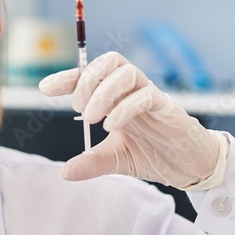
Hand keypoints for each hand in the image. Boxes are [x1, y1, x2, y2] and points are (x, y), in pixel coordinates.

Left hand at [39, 52, 227, 188]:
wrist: (189, 168)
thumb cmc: (155, 155)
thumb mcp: (116, 160)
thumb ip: (91, 163)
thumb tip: (63, 172)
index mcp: (118, 97)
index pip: (91, 76)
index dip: (68, 78)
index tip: (45, 88)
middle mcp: (133, 91)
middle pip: (110, 62)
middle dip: (86, 80)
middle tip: (76, 108)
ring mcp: (150, 96)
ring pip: (127, 72)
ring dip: (103, 91)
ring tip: (91, 117)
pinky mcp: (167, 108)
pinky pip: (145, 96)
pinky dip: (124, 108)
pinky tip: (111, 125)